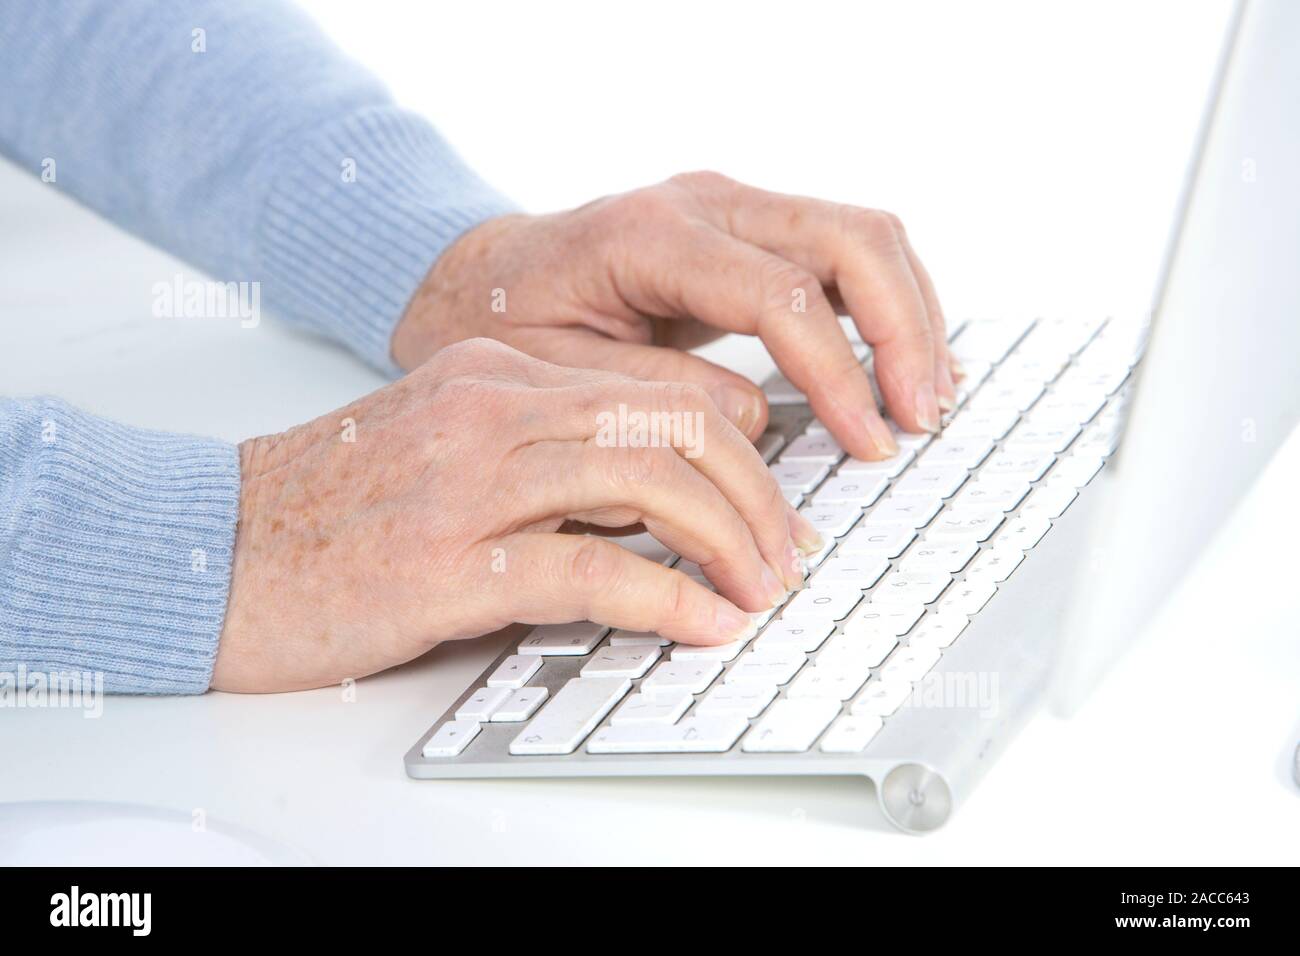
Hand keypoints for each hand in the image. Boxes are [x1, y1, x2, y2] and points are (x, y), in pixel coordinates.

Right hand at [213, 338, 819, 692]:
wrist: (210, 551)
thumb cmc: (335, 509)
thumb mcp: (448, 447)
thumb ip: (544, 451)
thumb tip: (656, 494)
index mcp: (496, 371)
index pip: (657, 384)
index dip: (741, 444)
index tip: (773, 498)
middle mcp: (489, 408)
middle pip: (673, 422)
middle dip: (756, 493)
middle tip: (789, 551)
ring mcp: (466, 482)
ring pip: (645, 480)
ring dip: (728, 541)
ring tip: (762, 590)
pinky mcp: (442, 565)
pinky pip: (587, 571)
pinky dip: (665, 600)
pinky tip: (703, 626)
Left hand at [394, 171, 958, 460]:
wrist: (490, 278)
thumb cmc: (513, 327)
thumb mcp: (563, 377)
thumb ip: (660, 397)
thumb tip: (758, 422)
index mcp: (652, 237)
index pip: (781, 295)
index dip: (840, 373)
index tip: (870, 442)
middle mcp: (705, 204)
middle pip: (849, 238)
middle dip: (904, 330)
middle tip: (923, 415)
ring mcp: (733, 209)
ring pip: (862, 234)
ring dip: (911, 313)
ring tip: (930, 394)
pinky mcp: (749, 231)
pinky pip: (843, 252)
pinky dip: (887, 303)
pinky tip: (902, 361)